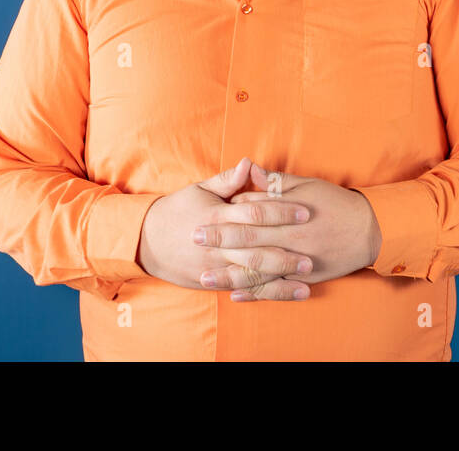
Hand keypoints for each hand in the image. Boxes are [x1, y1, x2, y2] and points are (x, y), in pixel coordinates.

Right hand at [136, 157, 315, 299]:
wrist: (146, 241)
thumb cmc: (177, 210)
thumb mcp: (199, 190)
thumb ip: (228, 180)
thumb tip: (249, 163)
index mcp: (217, 216)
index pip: (255, 213)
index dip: (281, 211)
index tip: (305, 211)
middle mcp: (217, 244)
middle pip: (257, 248)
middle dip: (286, 252)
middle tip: (312, 255)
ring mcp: (215, 266)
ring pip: (252, 274)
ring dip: (281, 278)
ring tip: (307, 280)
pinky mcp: (213, 282)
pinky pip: (243, 289)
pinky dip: (265, 293)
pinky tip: (286, 294)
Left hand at [197, 162, 382, 300]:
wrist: (368, 229)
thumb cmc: (335, 202)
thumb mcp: (306, 185)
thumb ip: (273, 182)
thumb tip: (248, 169)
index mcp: (289, 214)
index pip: (252, 213)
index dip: (225, 216)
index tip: (201, 216)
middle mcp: (291, 239)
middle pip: (249, 242)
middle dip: (220, 242)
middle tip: (194, 240)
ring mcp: (297, 262)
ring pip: (259, 271)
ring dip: (230, 275)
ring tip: (205, 277)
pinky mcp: (304, 278)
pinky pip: (276, 288)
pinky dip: (255, 293)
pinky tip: (235, 294)